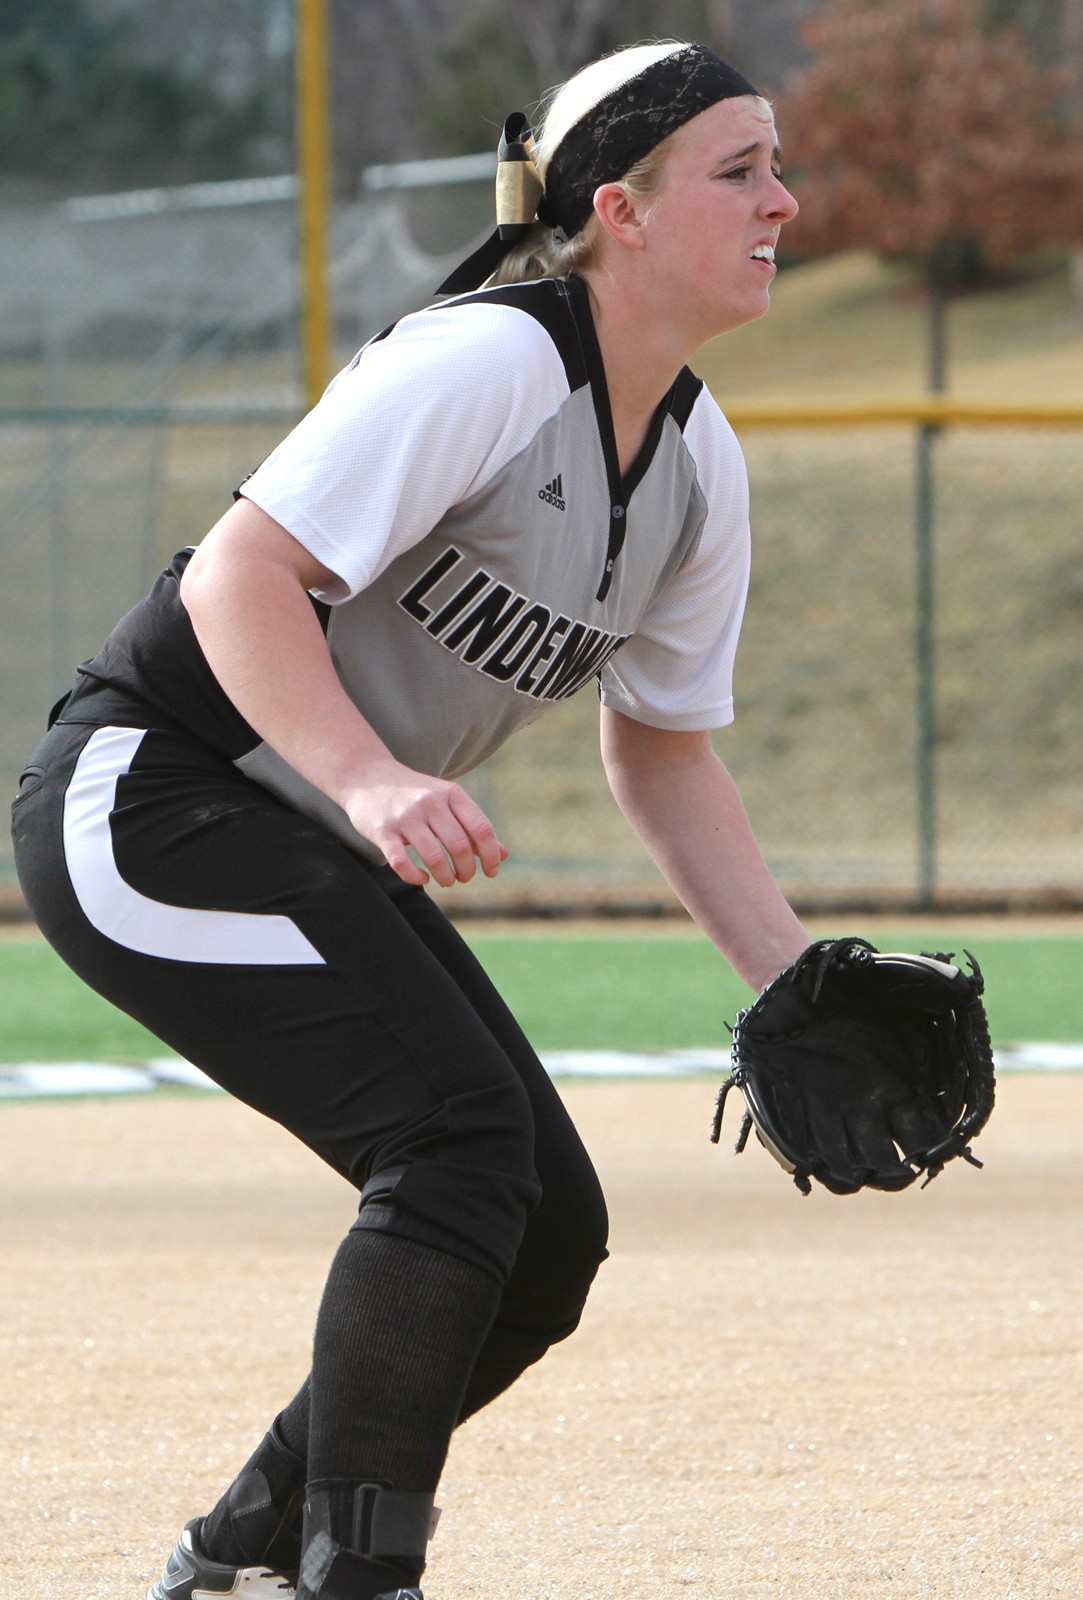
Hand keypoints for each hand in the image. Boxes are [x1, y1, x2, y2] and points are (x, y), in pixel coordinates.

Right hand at [343, 759, 507, 886]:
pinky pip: (402, 863)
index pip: (482, 829)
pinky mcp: (382, 831)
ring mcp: (405, 817)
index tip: (491, 872)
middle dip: (467, 870)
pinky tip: (423, 878)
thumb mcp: (448, 802)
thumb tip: (503, 855)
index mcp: (451, 794)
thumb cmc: (416, 795)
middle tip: (464, 877)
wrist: (367, 776)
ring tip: (447, 880)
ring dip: (446, 877)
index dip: (491, 856)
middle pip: (461, 847)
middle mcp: (430, 803)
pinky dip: (416, 877)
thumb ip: (473, 827)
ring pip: (434, 858)